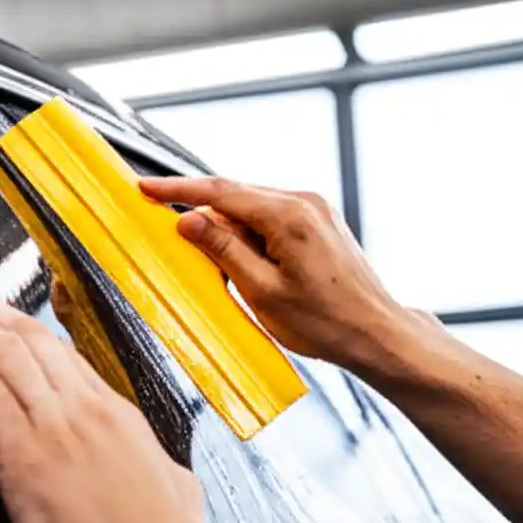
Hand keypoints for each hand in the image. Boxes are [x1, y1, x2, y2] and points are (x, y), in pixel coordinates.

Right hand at [140, 176, 419, 373]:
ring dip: (229, 231)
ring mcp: (315, 210)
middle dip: (203, 215)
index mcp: (288, 216)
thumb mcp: (262, 291)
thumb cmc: (325, 321)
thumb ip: (223, 251)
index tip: (147, 189)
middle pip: (236, 196)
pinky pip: (271, 219)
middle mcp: (304, 202)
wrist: (375, 333)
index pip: (220, 191)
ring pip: (253, 208)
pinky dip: (250, 235)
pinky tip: (245, 264)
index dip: (178, 189)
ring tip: (222, 270)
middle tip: (174, 237)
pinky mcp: (319, 223)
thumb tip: (189, 220)